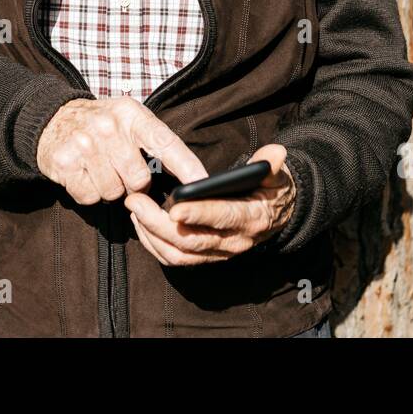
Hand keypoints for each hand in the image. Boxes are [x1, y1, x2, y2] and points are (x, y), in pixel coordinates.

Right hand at [36, 96, 209, 204]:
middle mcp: (109, 126)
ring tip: (100, 169)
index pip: (166, 143)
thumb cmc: (101, 125)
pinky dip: (89, 193)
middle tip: (120, 169)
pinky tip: (83, 174)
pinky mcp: (65, 163)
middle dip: (133, 183)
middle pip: (139, 180)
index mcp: (132, 114)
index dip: (187, 167)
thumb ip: (154, 142)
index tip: (203, 185)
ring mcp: (85, 144)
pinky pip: (90, 197)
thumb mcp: (129, 119)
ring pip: (114, 192)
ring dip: (109, 189)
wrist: (51, 119)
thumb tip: (188, 178)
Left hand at [124, 144, 294, 265]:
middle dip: (159, 224)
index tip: (175, 206)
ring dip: (152, 235)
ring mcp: (218, 253)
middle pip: (192, 241)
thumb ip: (273, 165)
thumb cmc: (271, 191)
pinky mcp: (206, 257)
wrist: (277, 217)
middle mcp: (234, 242)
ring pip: (179, 254)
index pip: (223, 217)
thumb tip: (274, 154)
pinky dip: (155, 245)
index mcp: (252, 219)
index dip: (199, 213)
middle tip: (136, 201)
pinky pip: (175, 259)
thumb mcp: (277, 176)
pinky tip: (141, 224)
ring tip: (134, 210)